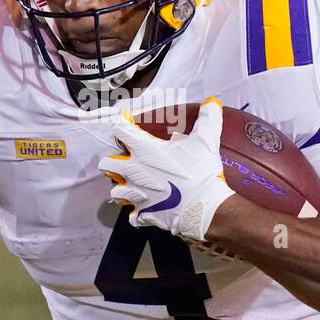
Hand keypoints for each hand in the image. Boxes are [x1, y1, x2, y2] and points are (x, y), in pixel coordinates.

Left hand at [98, 97, 235, 241]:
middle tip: (125, 159)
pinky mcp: (143, 214)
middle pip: (106, 164)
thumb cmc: (200, 172)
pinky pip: (132, 215)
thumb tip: (212, 103)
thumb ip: (208, 120)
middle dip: (113, 161)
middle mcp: (133, 171)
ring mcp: (136, 195)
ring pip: (115, 191)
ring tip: (133, 185)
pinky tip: (146, 208)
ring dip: (123, 187)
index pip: (120, 130)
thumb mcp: (206, 142)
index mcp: (144, 150)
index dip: (121, 123)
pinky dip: (137, 212)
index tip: (125, 121)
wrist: (203, 208)